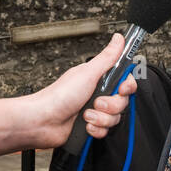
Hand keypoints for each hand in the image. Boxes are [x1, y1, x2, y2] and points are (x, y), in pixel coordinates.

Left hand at [32, 32, 138, 146]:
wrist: (43, 121)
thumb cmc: (59, 95)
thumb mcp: (87, 73)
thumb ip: (107, 57)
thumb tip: (119, 38)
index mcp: (98, 79)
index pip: (125, 81)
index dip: (126, 86)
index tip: (121, 89)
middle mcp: (98, 94)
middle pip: (122, 102)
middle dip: (110, 105)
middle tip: (96, 102)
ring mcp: (94, 111)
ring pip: (115, 118)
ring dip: (100, 118)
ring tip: (85, 115)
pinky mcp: (91, 126)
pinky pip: (105, 131)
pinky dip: (95, 129)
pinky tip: (84, 125)